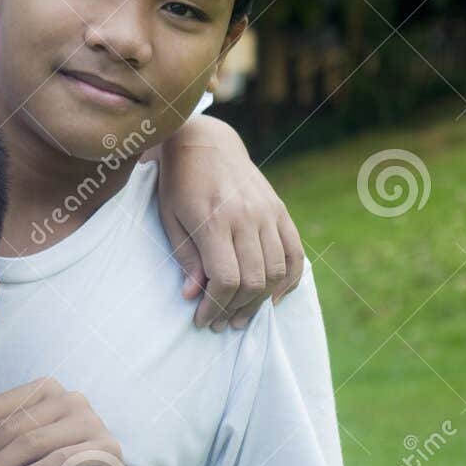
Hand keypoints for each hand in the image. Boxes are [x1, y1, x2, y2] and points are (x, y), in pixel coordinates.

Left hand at [155, 120, 304, 330]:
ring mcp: (268, 213)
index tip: (202, 319)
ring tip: (241, 315)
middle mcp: (247, 217)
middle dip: (236, 309)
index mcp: (215, 219)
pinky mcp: (280, 210)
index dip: (216, 306)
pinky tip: (273, 297)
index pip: (226, 278)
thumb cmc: (179, 183)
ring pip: (277, 271)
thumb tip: (194, 295)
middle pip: (254, 280)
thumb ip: (186, 257)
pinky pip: (295, 253)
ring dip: (260, 301)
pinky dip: (290, 280)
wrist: (204, 142)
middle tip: (220, 322)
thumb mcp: (170, 218)